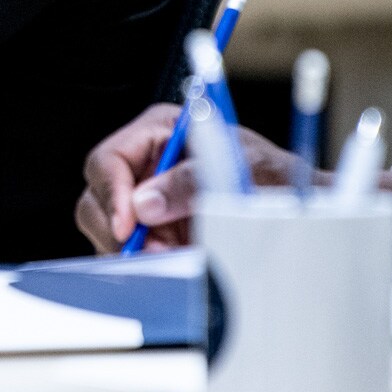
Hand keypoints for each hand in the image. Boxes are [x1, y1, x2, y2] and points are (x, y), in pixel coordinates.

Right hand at [76, 103, 302, 251]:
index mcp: (158, 131)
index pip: (109, 159)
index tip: (127, 227)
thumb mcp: (240, 169)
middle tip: (149, 253)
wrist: (294, 205)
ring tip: (172, 257)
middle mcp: (144, 162)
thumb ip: (190, 182)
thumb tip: (143, 205)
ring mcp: (145, 197)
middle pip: (97, 194)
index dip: (111, 192)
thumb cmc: (271, 175)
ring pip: (107, 225)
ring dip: (132, 249)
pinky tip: (174, 261)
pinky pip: (127, 248)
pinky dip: (143, 261)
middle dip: (116, 228)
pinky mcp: (152, 229)